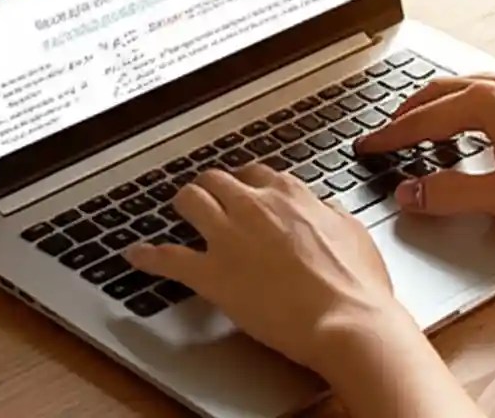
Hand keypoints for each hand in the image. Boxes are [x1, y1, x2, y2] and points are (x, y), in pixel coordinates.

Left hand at [125, 166, 406, 372]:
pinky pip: (167, 257)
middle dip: (210, 188)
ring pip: (190, 201)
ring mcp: (230, 236)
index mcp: (291, 194)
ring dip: (182, 205)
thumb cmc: (357, 284)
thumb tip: (324, 207)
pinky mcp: (212, 273)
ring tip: (178, 212)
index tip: (243, 192)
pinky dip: (148, 256)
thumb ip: (330, 214)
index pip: (257, 174)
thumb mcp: (353, 232)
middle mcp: (256, 206)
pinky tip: (137, 256)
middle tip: (208, 199)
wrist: (347, 319)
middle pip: (217, 180)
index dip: (246, 184)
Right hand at [356, 74, 494, 220]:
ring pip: (465, 85)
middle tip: (385, 133)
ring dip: (435, 101)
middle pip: (439, 92)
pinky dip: (465, 99)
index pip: (422, 121)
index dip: (390, 137)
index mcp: (487, 105)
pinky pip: (490, 88)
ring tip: (420, 120)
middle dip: (406, 111)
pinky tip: (476, 116)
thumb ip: (451, 194)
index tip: (367, 148)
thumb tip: (409, 193)